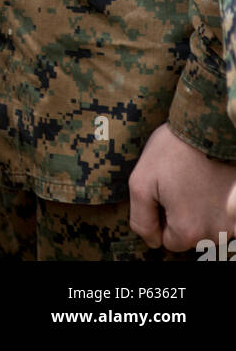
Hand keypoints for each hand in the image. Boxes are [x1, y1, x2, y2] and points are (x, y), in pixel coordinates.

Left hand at [129, 123, 235, 249]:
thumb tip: (152, 241)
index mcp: (188, 230)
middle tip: (180, 183)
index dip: (162, 216)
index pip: (168, 241)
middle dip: (182, 214)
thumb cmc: (172, 150)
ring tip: (195, 179)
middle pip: (191, 236)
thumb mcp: (140, 182)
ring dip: (201, 210)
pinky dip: (219, 205)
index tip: (164, 191)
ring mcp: (232, 222)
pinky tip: (212, 185)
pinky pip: (225, 217)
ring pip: (209, 227)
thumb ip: (141, 219)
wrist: (207, 125)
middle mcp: (215, 232)